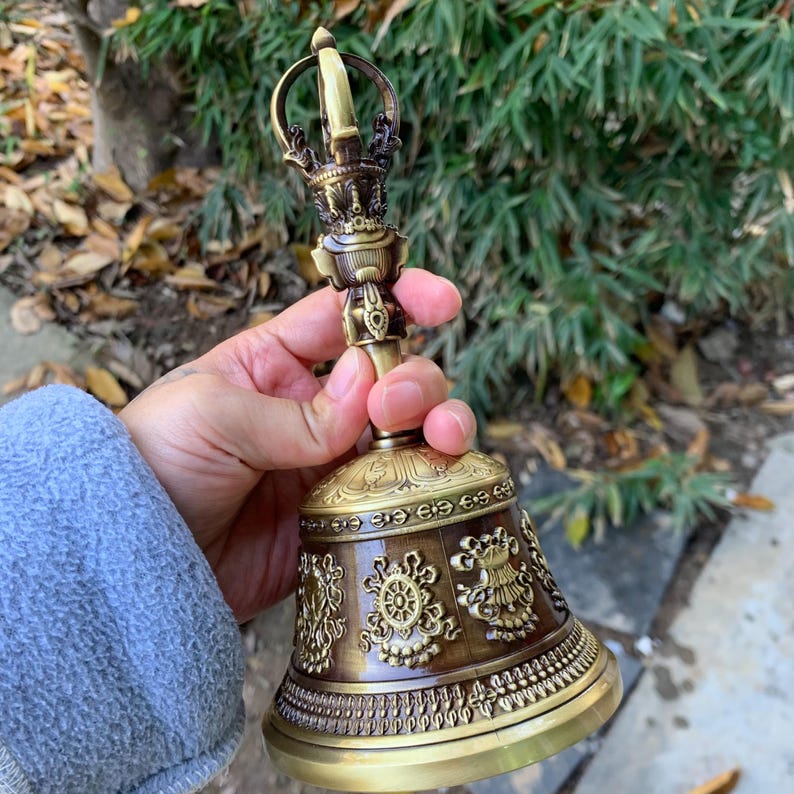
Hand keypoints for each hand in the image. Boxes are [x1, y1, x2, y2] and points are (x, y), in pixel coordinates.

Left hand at [120, 270, 475, 620]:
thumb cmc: (154, 461)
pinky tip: (446, 476)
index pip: (346, 318)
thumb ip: (295, 410)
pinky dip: (435, 482)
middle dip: (415, 379)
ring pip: (412, 435)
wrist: (130, 555)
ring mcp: (333, 466)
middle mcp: (315, 410)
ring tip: (446, 435)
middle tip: (394, 405)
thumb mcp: (211, 412)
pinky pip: (402, 495)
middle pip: (394, 377)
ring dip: (444, 424)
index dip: (397, 300)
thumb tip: (369, 385)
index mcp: (276, 364)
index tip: (441, 300)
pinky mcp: (343, 517)